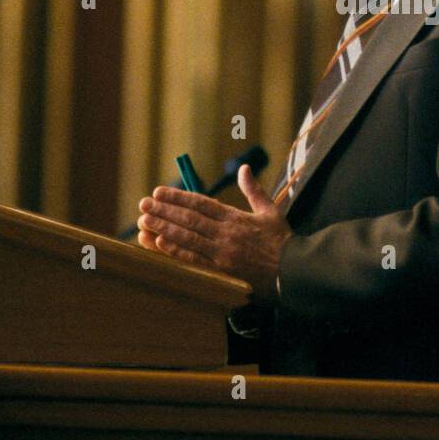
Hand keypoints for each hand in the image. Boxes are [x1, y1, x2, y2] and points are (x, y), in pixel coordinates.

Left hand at [136, 164, 292, 304]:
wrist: (295, 271)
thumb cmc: (282, 242)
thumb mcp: (270, 211)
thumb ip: (254, 190)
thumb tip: (245, 168)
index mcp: (236, 217)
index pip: (201, 203)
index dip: (178, 197)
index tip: (159, 192)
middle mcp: (226, 233)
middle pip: (189, 218)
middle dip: (164, 210)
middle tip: (143, 204)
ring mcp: (222, 252)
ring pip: (187, 237)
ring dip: (163, 228)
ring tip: (143, 221)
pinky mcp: (222, 271)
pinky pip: (194, 258)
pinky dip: (175, 250)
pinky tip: (159, 243)